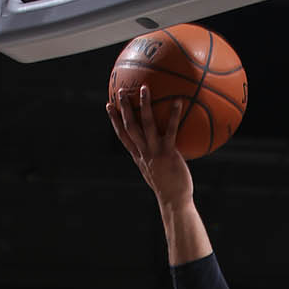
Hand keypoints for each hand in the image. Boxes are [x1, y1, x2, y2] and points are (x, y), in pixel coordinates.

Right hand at [107, 86, 193, 208]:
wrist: (173, 200)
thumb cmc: (168, 187)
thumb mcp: (157, 172)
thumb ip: (155, 159)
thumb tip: (161, 151)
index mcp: (138, 156)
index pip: (123, 135)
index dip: (114, 120)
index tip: (109, 106)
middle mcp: (143, 152)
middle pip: (129, 126)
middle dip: (124, 108)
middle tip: (121, 91)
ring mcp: (154, 152)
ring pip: (145, 125)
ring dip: (144, 105)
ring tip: (144, 89)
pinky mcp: (168, 153)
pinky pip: (170, 130)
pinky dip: (174, 115)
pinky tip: (179, 101)